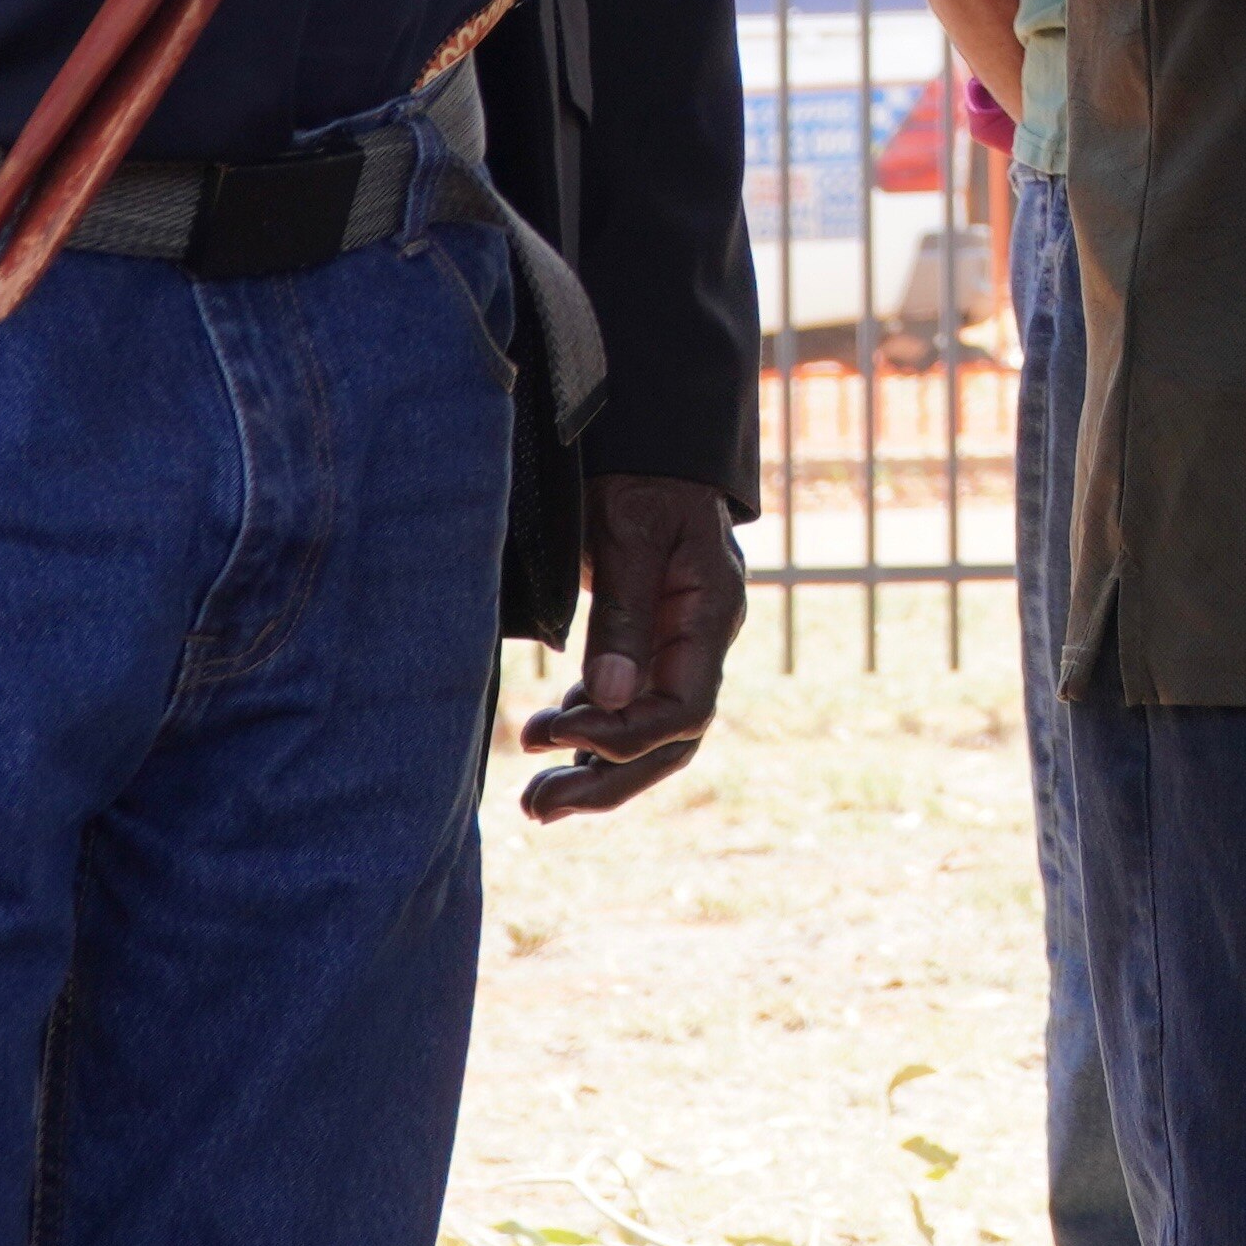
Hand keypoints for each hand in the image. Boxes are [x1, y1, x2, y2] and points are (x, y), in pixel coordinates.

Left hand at [513, 472, 747, 821]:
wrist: (652, 439)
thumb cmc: (642, 472)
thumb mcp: (629, 531)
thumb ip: (624, 615)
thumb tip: (606, 701)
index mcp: (712, 612)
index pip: (685, 712)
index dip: (623, 739)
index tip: (554, 734)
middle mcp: (704, 638)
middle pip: (671, 741)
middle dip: (606, 780)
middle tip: (536, 806)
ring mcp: (681, 642)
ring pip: (651, 732)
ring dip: (595, 769)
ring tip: (533, 799)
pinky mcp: (652, 638)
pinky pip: (631, 704)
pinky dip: (592, 730)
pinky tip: (550, 737)